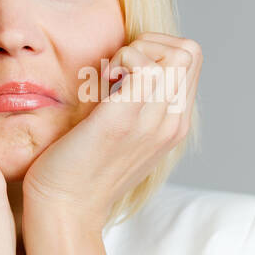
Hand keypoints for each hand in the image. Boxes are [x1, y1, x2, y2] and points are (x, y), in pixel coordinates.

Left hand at [22, 32, 201, 224]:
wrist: (65, 210)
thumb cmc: (82, 169)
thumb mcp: (124, 133)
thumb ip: (137, 105)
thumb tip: (129, 68)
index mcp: (174, 124)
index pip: (190, 60)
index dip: (157, 49)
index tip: (124, 70)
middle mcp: (173, 122)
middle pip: (190, 51)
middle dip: (151, 44)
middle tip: (118, 69)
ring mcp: (154, 122)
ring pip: (175, 54)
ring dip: (135, 51)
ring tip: (109, 77)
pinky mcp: (125, 119)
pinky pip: (145, 65)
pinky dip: (120, 61)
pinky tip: (100, 84)